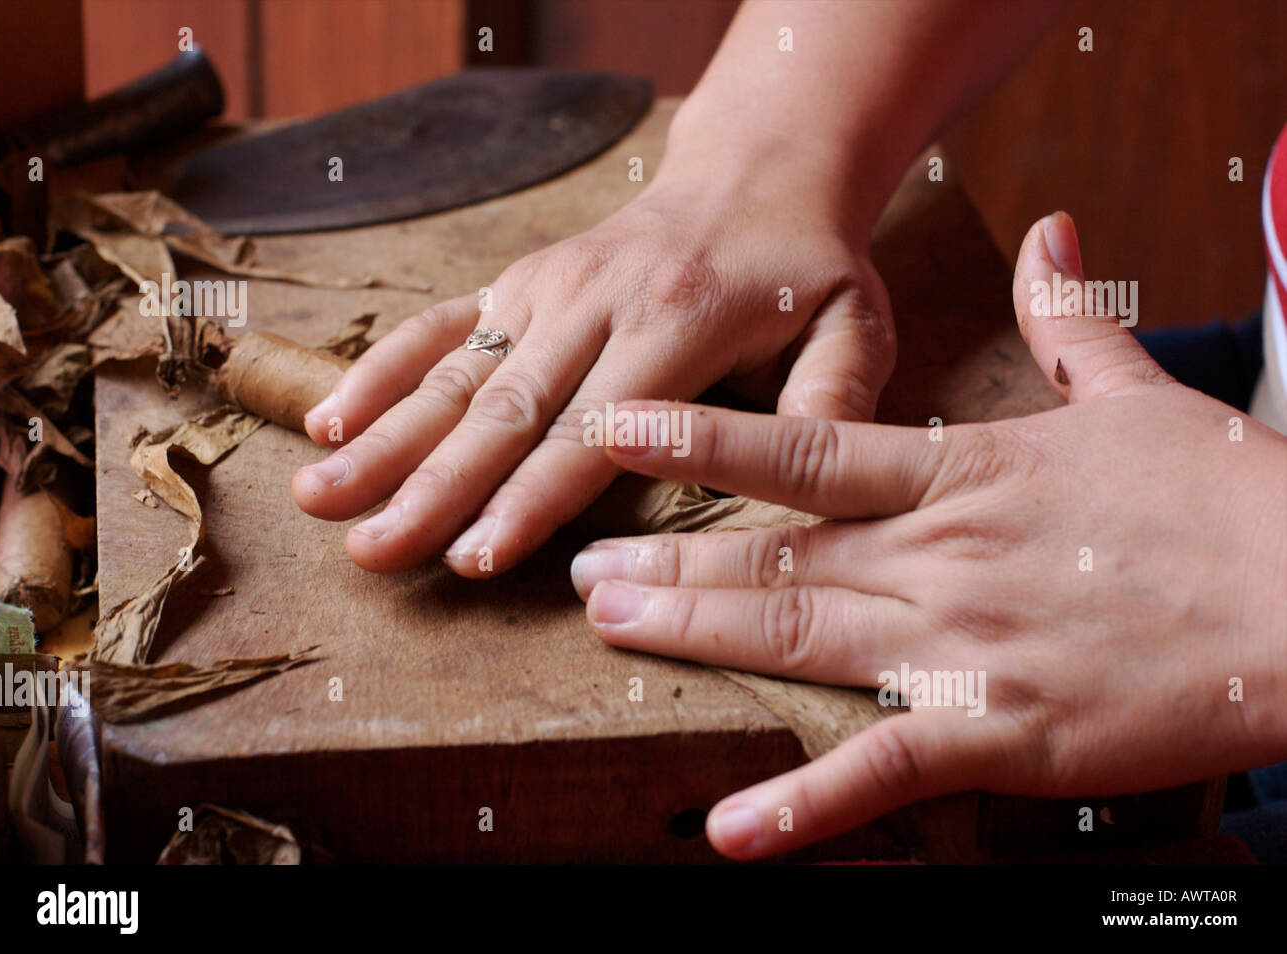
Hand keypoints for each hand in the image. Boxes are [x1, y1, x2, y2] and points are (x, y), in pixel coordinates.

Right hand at [292, 147, 894, 575]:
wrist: (755, 180)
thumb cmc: (806, 274)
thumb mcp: (853, 332)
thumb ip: (832, 408)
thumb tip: (809, 491)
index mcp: (677, 325)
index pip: (591, 429)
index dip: (530, 499)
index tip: (474, 560)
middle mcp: (595, 304)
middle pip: (504, 409)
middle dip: (433, 486)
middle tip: (373, 553)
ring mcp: (546, 290)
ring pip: (456, 374)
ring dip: (385, 438)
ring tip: (319, 500)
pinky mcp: (518, 284)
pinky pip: (441, 328)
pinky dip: (383, 374)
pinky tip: (330, 422)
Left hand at [571, 212, 1286, 858]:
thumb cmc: (1227, 499)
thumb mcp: (1137, 395)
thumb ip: (1070, 319)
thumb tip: (1051, 234)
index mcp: (963, 475)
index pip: (805, 449)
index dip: (702, 438)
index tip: (617, 428)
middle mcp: (941, 557)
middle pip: (773, 557)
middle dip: (668, 561)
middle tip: (580, 565)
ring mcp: (964, 649)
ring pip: (800, 639)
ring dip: (695, 637)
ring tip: (611, 629)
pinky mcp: (1003, 735)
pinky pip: (885, 770)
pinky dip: (806, 804)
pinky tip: (731, 831)